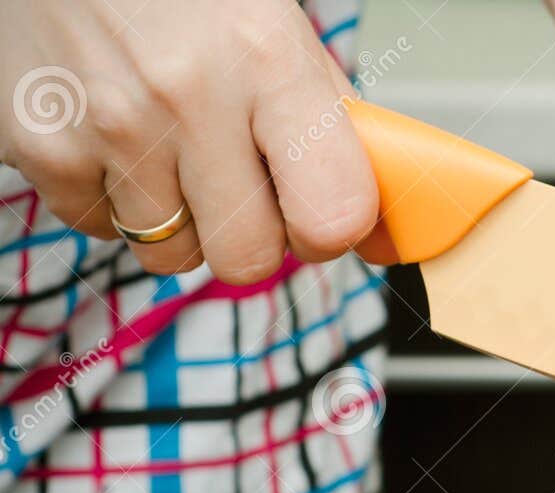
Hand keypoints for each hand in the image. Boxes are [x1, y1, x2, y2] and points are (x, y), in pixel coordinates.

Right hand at [0, 0, 375, 282]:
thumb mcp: (280, 36)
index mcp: (269, 62)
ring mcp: (109, 122)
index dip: (330, 232)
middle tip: (238, 183)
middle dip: (250, 236)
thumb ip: (335, 129)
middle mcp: (189, 93)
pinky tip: (114, 137)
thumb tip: (379, 228)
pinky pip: (98, 227)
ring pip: (169, 254)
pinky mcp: (41, 140)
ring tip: (169, 147)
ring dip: (178, 219)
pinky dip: (110, 198)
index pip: (332, 215)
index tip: (319, 215)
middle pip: (246, 260)